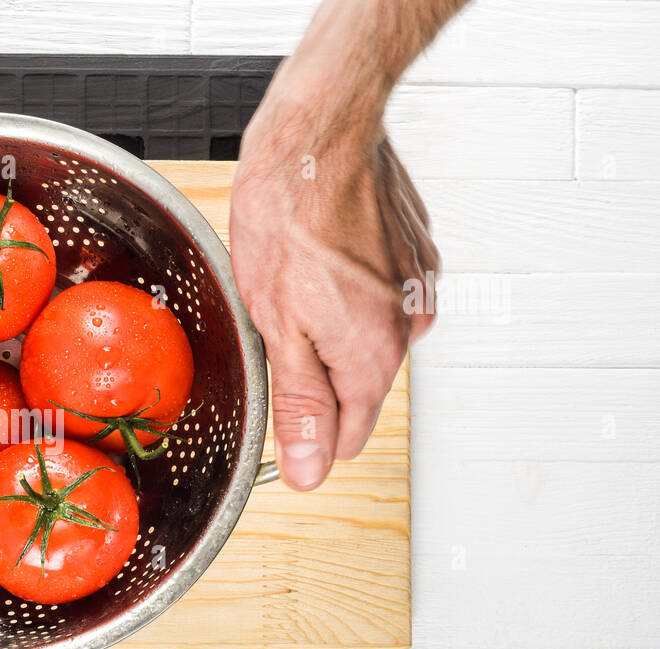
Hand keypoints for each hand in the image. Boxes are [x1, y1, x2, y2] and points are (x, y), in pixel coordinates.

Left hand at [230, 83, 438, 490]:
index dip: (306, 432)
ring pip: (365, 337)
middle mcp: (408, 326)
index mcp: (373, 354)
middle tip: (278, 319)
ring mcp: (417, 285)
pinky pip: (377, 294)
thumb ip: (299, 406)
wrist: (320, 131)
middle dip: (314, 367)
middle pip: (355, 386)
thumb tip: (309, 471)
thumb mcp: (276, 326)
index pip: (347, 438)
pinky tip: (321, 254)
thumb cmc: (289, 213)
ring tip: (297, 277)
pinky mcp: (415, 253)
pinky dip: (348, 286)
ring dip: (330, 322)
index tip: (277, 408)